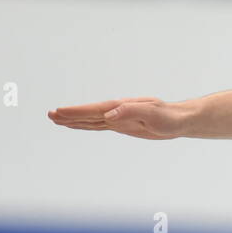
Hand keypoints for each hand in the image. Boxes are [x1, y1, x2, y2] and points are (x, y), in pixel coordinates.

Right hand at [47, 97, 186, 139]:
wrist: (181, 119)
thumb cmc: (170, 117)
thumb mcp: (153, 115)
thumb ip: (131, 112)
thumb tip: (109, 115)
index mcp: (122, 107)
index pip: (95, 110)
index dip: (77, 111)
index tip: (59, 111)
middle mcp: (118, 111)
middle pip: (89, 114)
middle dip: (70, 115)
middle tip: (50, 114)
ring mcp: (119, 118)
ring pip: (92, 120)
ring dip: (75, 120)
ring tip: (56, 119)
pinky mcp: (123, 125)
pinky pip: (100, 126)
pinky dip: (87, 125)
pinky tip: (79, 125)